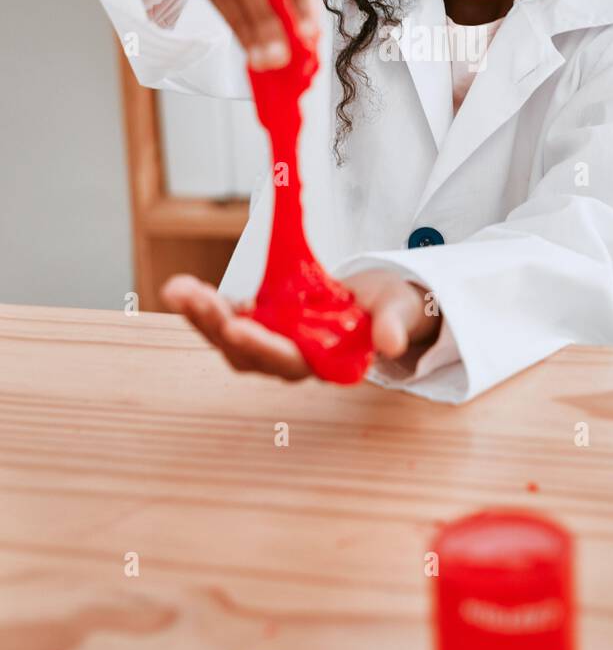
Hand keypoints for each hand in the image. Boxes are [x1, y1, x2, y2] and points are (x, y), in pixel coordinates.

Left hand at [160, 269, 440, 382]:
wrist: (381, 302)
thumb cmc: (390, 309)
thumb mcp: (400, 310)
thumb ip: (393, 326)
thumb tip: (390, 344)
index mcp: (325, 361)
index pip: (287, 361)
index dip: (261, 347)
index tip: (237, 327)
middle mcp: (291, 358)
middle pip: (245, 352)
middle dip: (216, 326)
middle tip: (190, 296)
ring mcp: (271, 341)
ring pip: (228, 338)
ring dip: (200, 317)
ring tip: (176, 289)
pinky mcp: (260, 321)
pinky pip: (225, 318)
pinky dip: (203, 306)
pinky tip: (183, 289)